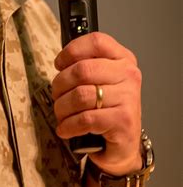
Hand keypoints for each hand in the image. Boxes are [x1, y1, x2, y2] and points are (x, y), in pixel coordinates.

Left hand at [51, 32, 142, 174]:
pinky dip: (69, 125)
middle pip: (83, 70)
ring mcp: (129, 98)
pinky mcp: (124, 121)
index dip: (72, 51)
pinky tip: (66, 129)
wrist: (123, 145)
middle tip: (57, 95)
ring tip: (61, 114)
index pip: (97, 42)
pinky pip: (85, 119)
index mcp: (123, 59)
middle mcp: (129, 75)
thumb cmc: (107, 109)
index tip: (59, 64)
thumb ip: (86, 66)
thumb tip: (61, 62)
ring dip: (62, 107)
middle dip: (60, 84)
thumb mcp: (101, 81)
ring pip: (81, 95)